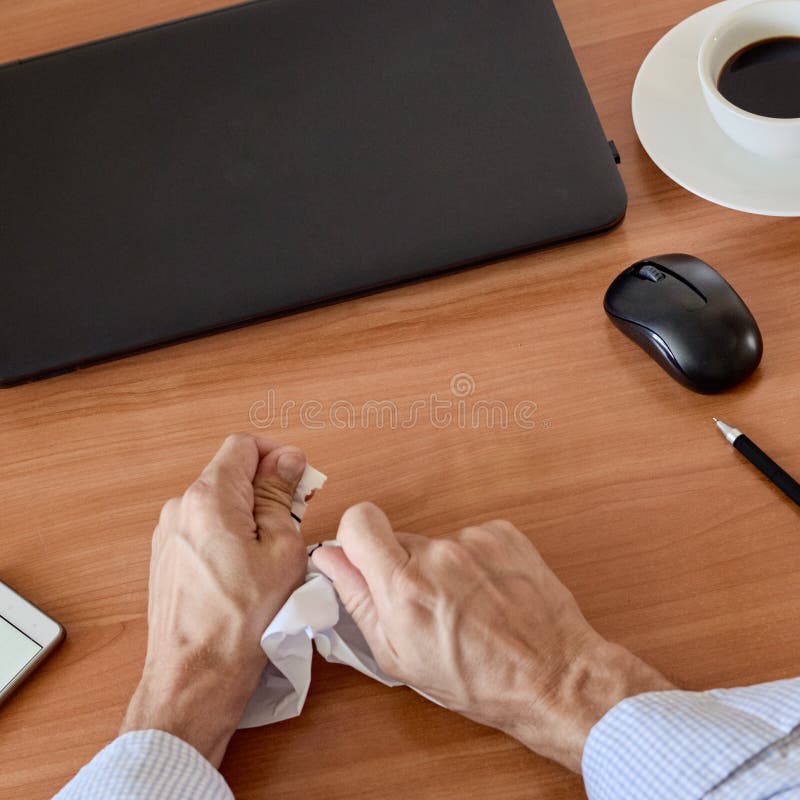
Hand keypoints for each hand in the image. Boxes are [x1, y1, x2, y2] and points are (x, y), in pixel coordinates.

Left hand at [121, 434, 308, 766]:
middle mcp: (179, 508)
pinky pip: (204, 530)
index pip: (244, 446)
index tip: (299, 483)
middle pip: (231, 475)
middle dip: (267, 491)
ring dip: (250, 517)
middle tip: (295, 524)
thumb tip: (288, 461)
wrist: (195, 678)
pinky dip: (230, 538)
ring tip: (272, 557)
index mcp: (208, 498)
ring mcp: (167, 535)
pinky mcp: (166, 560)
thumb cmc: (242, 620)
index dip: (278, 457)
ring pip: (219, 505)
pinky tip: (247, 573)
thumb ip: (282, 497)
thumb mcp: (282, 550)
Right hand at [312, 503, 672, 771]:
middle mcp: (438, 554)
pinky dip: (474, 564)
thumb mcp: (399, 657)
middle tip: (428, 608)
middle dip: (404, 568)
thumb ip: (358, 599)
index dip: (354, 538)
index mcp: (405, 586)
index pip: (358, 521)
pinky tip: (490, 596)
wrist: (554, 675)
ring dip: (443, 569)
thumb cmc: (477, 680)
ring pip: (436, 544)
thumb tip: (330, 559)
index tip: (364, 560)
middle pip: (399, 540)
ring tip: (468, 608)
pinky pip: (470, 540)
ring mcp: (474, 540)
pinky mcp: (503, 533)